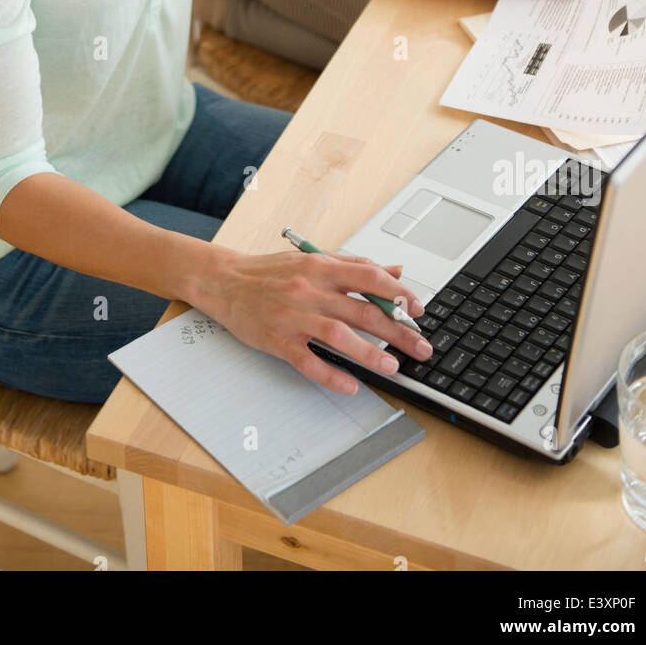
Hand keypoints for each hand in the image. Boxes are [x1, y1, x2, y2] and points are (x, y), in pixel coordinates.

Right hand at [207, 249, 432, 394]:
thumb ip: (355, 266)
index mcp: (322, 266)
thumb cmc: (271, 272)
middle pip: (363, 311)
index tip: (417, 311)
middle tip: (420, 348)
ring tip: (392, 368)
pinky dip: (331, 375)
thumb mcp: (314, 259)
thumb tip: (395, 271)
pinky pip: (308, 361)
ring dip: (370, 354)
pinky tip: (350, 385)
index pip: (371, 277)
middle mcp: (310, 289)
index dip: (400, 295)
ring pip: (339, 336)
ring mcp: (294, 316)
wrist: (225, 281)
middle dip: (399, 332)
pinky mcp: (278, 340)